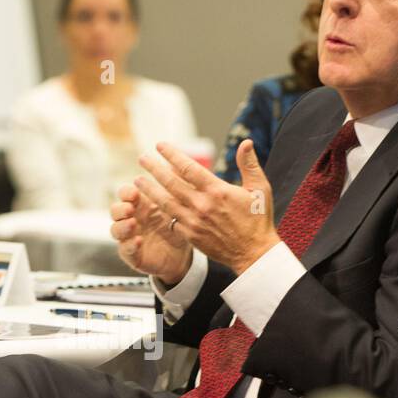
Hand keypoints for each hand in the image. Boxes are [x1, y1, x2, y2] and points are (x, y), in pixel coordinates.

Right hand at [110, 183, 192, 285]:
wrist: (183, 254)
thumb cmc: (178, 227)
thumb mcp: (179, 208)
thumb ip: (174, 191)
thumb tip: (176, 168)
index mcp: (140, 205)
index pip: (125, 194)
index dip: (126, 192)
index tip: (134, 193)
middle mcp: (131, 219)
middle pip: (115, 211)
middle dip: (120, 209)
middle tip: (129, 208)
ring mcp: (129, 237)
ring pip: (115, 230)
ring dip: (121, 226)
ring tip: (132, 224)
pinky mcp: (132, 255)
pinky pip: (125, 250)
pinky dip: (129, 245)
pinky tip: (138, 241)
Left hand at [134, 139, 279, 274]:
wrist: (254, 254)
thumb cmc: (258, 220)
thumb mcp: (260, 189)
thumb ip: (249, 164)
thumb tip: (246, 142)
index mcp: (217, 191)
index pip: (188, 168)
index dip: (172, 155)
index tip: (160, 146)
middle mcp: (202, 205)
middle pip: (171, 183)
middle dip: (154, 169)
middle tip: (142, 158)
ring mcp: (194, 222)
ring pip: (165, 202)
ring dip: (150, 190)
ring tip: (137, 180)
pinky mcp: (191, 235)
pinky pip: (171, 220)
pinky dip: (160, 210)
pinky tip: (152, 203)